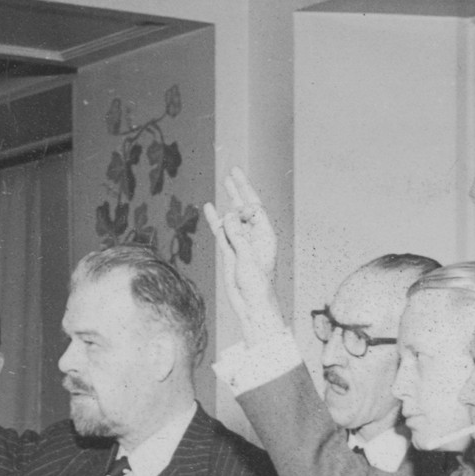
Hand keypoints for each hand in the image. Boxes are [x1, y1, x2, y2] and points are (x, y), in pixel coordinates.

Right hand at [202, 168, 285, 342]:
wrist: (250, 305)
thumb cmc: (257, 284)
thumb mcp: (248, 258)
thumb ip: (238, 235)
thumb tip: (228, 215)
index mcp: (265, 236)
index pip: (256, 210)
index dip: (245, 202)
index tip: (236, 206)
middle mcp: (254, 236)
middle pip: (246, 207)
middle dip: (240, 188)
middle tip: (234, 170)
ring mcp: (241, 242)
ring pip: (233, 216)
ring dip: (229, 199)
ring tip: (225, 181)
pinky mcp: (229, 251)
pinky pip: (221, 230)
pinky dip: (215, 218)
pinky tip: (209, 207)